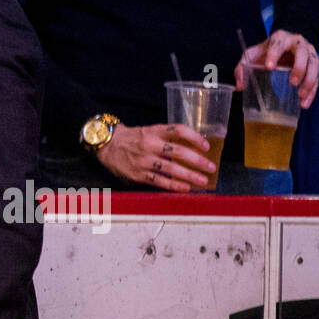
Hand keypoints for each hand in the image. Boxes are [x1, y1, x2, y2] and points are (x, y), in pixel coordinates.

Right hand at [97, 123, 216, 191]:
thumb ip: (166, 138)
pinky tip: (185, 188)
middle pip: (178, 151)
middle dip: (197, 160)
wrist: (107, 145)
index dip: (194, 137)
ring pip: (170, 168)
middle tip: (210, 167)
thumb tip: (192, 148)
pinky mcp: (138, 174)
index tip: (206, 146)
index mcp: (153, 131)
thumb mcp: (148, 131)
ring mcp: (143, 160)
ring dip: (189, 175)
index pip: (178, 130)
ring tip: (203, 181)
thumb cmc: (131, 138)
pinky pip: (159, 181)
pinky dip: (173, 185)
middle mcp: (149, 144)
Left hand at [235, 29, 318, 107]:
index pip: (277, 44)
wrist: (286, 43)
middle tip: (292, 82)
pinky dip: (313, 91)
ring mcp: (309, 52)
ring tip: (300, 95)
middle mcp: (297, 43)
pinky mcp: (315, 63)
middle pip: (302, 54)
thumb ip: (242, 67)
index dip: (274, 55)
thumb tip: (240, 86)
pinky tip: (305, 102)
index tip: (269, 67)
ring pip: (314, 65)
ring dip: (309, 81)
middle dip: (299, 68)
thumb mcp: (253, 54)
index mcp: (280, 38)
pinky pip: (317, 77)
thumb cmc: (267, 50)